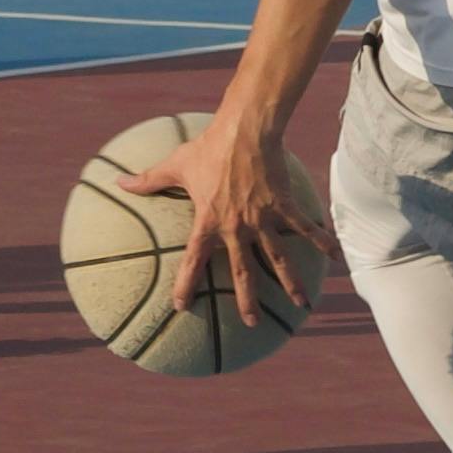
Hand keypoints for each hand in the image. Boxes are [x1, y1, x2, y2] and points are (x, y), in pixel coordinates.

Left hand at [128, 106, 326, 334]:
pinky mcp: (284, 204)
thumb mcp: (175, 164)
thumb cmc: (209, 147)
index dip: (185, 285)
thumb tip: (117, 182)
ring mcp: (263, 218)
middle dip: (247, 300)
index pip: (193, 261)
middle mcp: (237, 227)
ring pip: (278, 258)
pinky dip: (320, 241)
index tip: (181, 307)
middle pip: (243, 272)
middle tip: (252, 323)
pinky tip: (334, 257)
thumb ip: (148, 180)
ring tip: (302, 304)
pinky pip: (304, 227)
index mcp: (209, 221)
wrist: (245, 129)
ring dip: (290, 282)